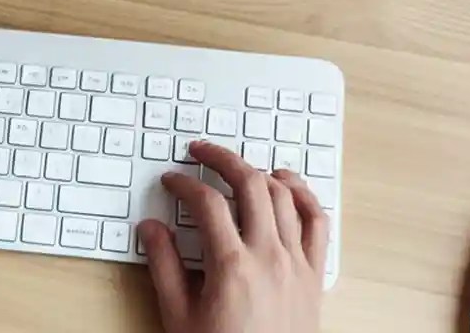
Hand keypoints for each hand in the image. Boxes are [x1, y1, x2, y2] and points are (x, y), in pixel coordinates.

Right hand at [137, 141, 328, 332]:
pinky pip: (318, 222)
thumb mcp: (179, 316)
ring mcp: (297, 264)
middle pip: (250, 184)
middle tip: (201, 152)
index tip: (172, 180)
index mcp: (231, 266)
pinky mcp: (315, 275)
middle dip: (222, 158)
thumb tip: (151, 228)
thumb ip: (164, 267)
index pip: (207, 203)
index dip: (184, 183)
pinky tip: (288, 185)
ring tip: (239, 165)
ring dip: (261, 172)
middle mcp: (269, 257)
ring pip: (285, 196)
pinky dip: (304, 196)